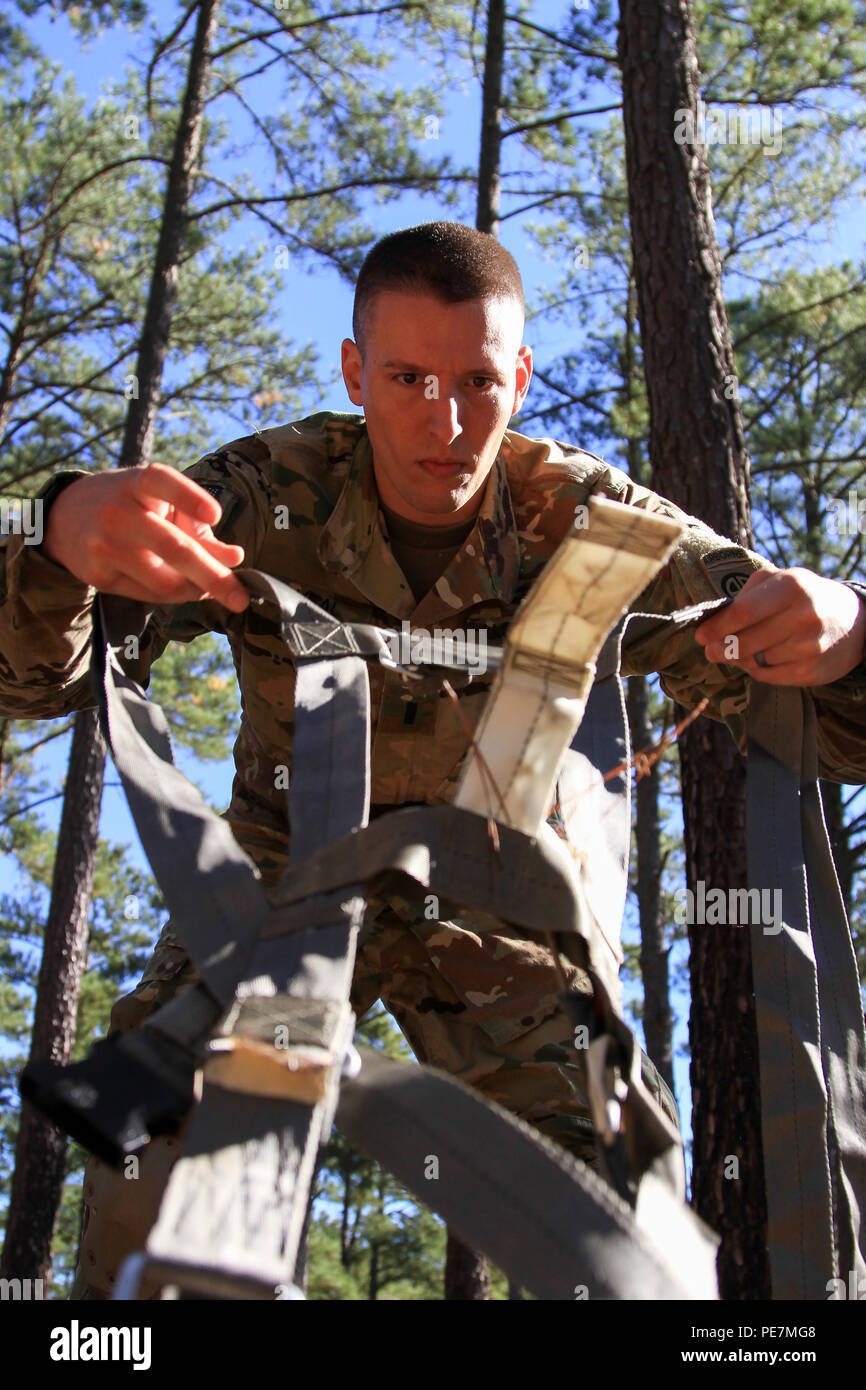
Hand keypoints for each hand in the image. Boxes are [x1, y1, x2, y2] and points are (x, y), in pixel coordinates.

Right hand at [41, 464, 249, 611]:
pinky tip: (183, 589)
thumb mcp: (159, 503)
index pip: (162, 483)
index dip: (189, 498)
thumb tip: (236, 557)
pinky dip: (174, 596)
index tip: (215, 516)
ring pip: (163, 580)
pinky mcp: (98, 575)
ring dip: (196, 590)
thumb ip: (197, 528)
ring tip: (210, 589)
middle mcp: (119, 512)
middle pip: (172, 547)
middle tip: (240, 597)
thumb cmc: (130, 506)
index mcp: (138, 483)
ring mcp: (105, 545)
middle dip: (212, 576)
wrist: (65, 518)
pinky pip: (148, 594)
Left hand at [695, 567, 865, 684]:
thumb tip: (715, 617)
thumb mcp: (783, 580)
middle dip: (721, 648)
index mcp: (792, 587)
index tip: (700, 635)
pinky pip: (769, 677)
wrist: (856, 622)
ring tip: (745, 650)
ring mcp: (810, 647)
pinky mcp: (812, 672)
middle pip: (746, 641)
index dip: (717, 627)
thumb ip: (748, 593)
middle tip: (711, 650)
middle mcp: (804, 616)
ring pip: (755, 661)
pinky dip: (759, 670)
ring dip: (742, 658)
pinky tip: (764, 659)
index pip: (744, 612)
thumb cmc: (807, 598)